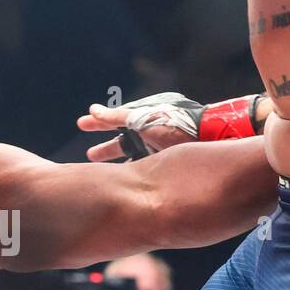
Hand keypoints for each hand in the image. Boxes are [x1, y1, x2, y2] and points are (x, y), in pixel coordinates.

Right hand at [77, 92, 205, 161]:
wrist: (209, 136)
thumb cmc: (175, 124)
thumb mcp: (142, 119)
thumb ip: (117, 117)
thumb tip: (93, 109)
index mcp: (144, 116)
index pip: (116, 119)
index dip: (98, 121)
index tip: (80, 124)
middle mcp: (150, 131)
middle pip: (122, 140)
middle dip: (106, 147)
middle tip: (89, 154)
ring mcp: (158, 146)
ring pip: (133, 154)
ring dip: (119, 162)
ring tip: (104, 170)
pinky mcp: (166, 160)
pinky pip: (144, 166)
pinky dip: (133, 172)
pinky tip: (125, 181)